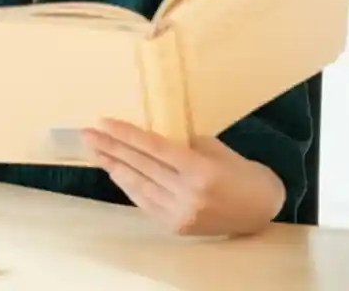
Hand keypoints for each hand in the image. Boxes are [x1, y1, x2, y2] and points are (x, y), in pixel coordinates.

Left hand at [82, 119, 284, 236]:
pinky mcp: (176, 226)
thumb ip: (182, 144)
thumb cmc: (240, 171)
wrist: (261, 209)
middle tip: (87, 135)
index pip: (154, 148)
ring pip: (138, 186)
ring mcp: (181, 213)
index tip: (103, 122)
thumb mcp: (214, 149)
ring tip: (94, 152)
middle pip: (141, 166)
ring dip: (114, 167)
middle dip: (111, 149)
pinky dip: (129, 186)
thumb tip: (146, 136)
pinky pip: (145, 202)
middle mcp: (188, 194)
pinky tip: (116, 172)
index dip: (126, 135)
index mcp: (200, 170)